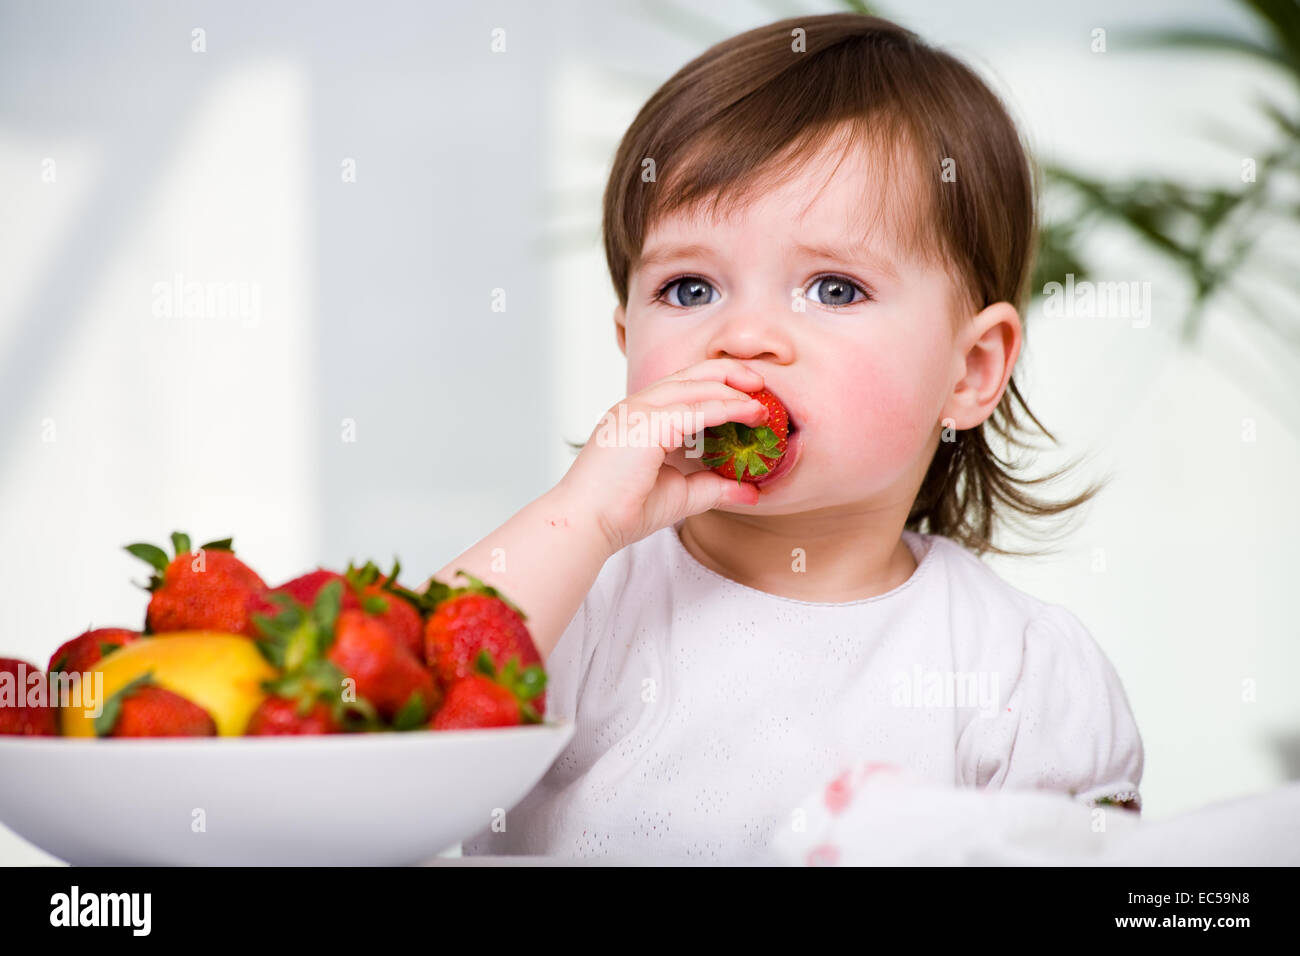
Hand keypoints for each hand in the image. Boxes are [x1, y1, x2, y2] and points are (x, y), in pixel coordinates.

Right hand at [555, 358, 770, 554]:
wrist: (588, 525)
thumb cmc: (622, 511)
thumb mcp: (681, 494)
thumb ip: (715, 487)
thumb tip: (752, 492)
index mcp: (640, 417)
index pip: (683, 387)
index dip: (718, 385)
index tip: (749, 395)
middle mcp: (638, 406)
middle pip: (691, 374)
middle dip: (730, 374)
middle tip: (762, 384)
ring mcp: (639, 410)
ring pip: (695, 385)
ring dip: (733, 388)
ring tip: (762, 398)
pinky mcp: (646, 423)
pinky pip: (695, 408)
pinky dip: (727, 407)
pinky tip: (750, 412)